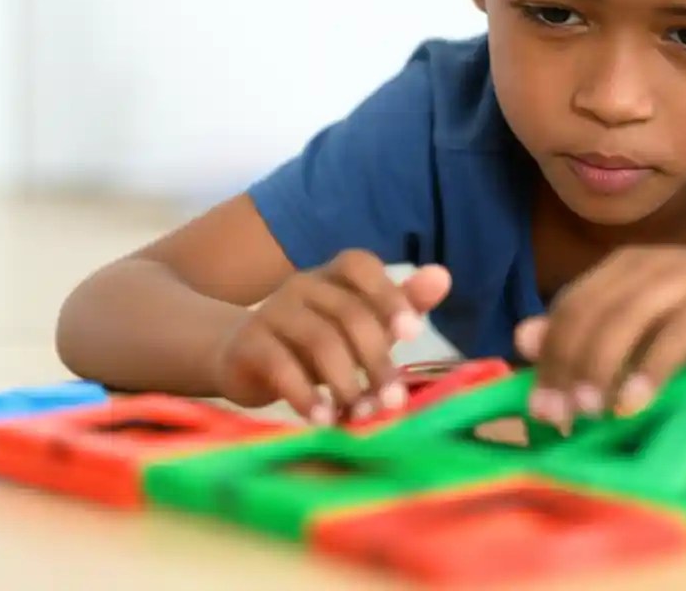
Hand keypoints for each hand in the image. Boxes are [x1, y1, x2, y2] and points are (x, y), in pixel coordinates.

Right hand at [212, 250, 450, 423]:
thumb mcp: (363, 324)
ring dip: (347, 383)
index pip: (360, 266)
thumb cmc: (318, 341)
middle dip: (377, 359)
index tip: (414, 334)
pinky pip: (280, 366)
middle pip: (349, 313)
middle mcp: (303, 285)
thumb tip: (442, 276)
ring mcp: (271, 312)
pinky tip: (323, 420)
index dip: (388, 295)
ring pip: (319, 340)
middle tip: (393, 401)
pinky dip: (306, 396)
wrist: (242, 357)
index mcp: (335, 275)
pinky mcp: (248, 345)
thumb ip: (402, 303)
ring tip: (361, 415)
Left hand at [514, 247, 685, 427]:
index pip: (569, 308)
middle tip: (554, 420)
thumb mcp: (660, 327)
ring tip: (586, 414)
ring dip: (598, 368)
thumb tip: (521, 340)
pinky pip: (677, 332)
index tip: (537, 411)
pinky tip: (633, 404)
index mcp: (629, 267)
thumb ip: (597, 333)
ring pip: (623, 319)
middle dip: (563, 367)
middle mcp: (652, 265)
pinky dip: (650, 368)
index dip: (547, 357)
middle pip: (588, 313)